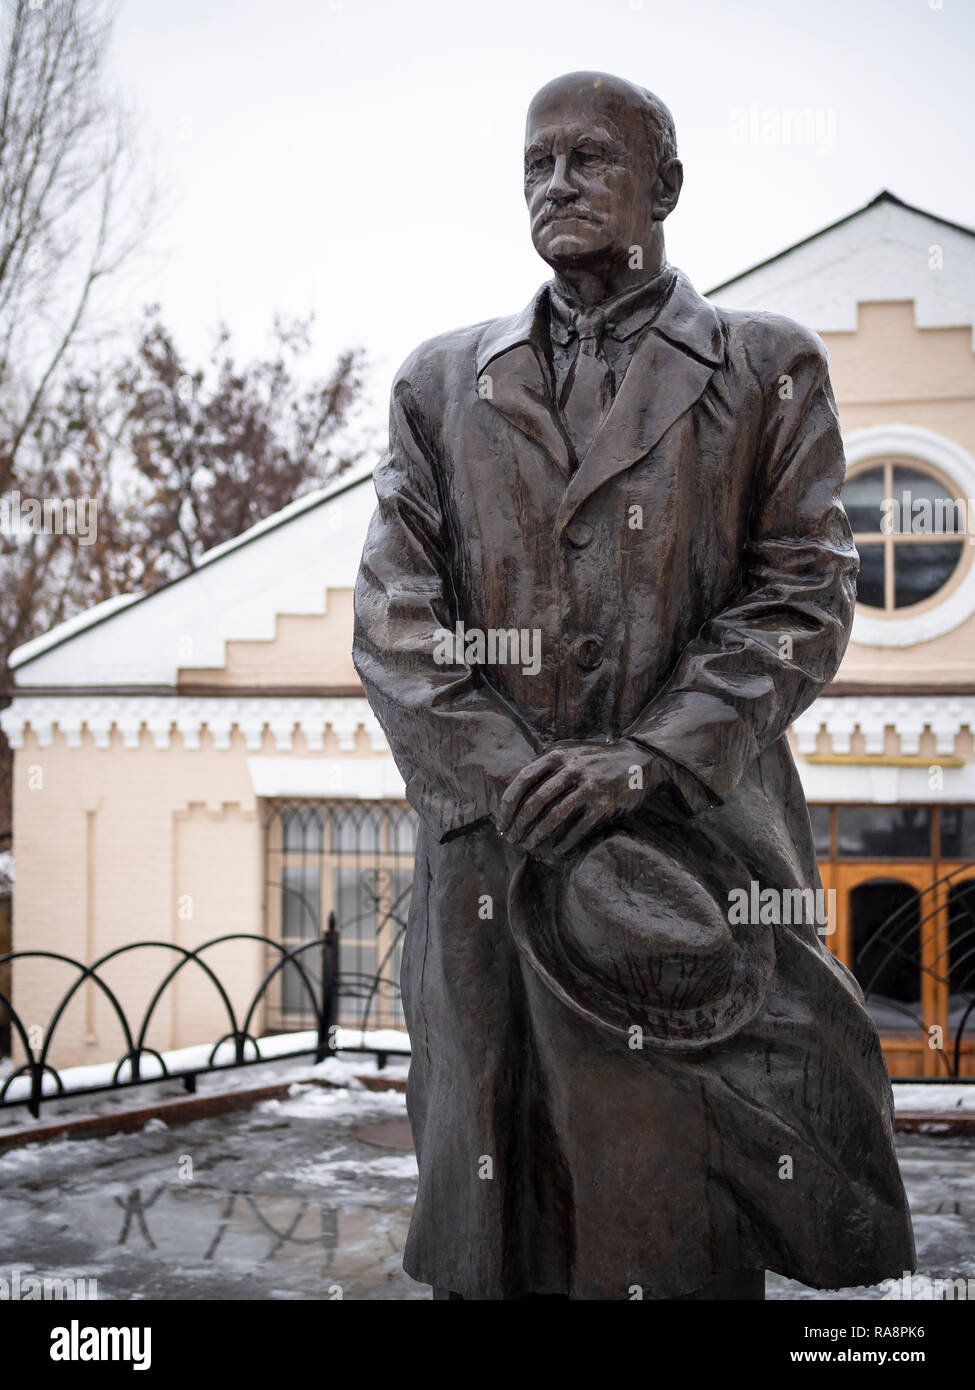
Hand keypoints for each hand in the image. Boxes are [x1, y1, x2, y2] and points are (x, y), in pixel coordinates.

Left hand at [497, 738, 663, 860]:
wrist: (639, 759)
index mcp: (557, 754)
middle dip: (519, 825)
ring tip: (529, 848)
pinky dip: (565, 842)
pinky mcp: (605, 803)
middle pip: (535, 801)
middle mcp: (572, 767)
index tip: (501, 823)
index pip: (522, 780)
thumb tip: (513, 796)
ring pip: (554, 816)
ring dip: (538, 836)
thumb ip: (544, 767)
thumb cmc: (595, 760)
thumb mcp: (569, 752)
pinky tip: (556, 851)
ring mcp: (590, 785)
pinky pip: (578, 828)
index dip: (508, 805)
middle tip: (512, 841)